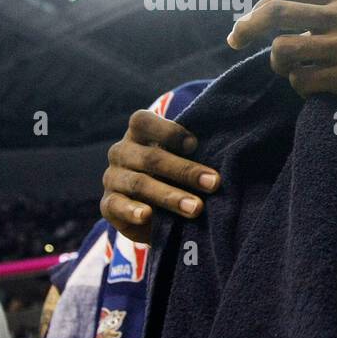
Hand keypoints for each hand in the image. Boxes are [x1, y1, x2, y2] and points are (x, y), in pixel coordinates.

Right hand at [101, 110, 219, 243]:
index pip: (143, 122)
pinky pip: (117, 206)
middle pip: (151, 158)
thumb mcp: (184, 158)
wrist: (154, 210)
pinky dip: (132, 211)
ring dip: (170, 196)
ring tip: (197, 208)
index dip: (169, 132)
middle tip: (214, 183)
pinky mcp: (108, 204)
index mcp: (138, 133)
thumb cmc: (176, 174)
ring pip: (140, 184)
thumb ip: (194, 152)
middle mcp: (121, 152)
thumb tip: (228, 152)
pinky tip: (148, 215)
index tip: (196, 145)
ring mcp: (112, 178)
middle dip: (185, 171)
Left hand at [227, 0, 336, 115]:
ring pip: (283, 50)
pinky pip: (303, 81)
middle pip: (275, 14)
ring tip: (292, 69)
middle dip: (248, 28)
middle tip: (236, 41)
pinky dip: (299, 85)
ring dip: (278, 63)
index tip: (248, 21)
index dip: (261, 5)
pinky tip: (312, 86)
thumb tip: (294, 14)